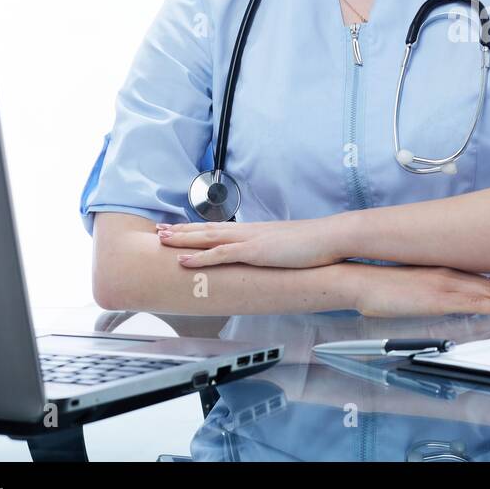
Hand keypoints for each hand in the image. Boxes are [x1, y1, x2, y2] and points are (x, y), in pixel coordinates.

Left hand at [156, 218, 339, 268]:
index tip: (180, 229)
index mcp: (256, 231)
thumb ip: (274, 252)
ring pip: (208, 238)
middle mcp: (249, 232)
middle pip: (208, 229)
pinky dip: (199, 256)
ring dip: (183, 239)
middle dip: (182, 230)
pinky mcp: (255, 251)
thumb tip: (268, 259)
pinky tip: (183, 259)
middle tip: (159, 230)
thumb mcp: (289, 248)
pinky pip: (221, 254)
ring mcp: (250, 240)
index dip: (198, 229)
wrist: (331, 238)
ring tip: (161, 240)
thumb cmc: (315, 245)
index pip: (221, 228)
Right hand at [345, 264, 489, 317]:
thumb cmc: (384, 287)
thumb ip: (436, 292)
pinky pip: (472, 302)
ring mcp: (447, 285)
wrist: (359, 279)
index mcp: (449, 274)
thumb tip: (449, 301)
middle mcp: (453, 276)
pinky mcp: (437, 297)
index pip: (489, 282)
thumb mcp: (416, 288)